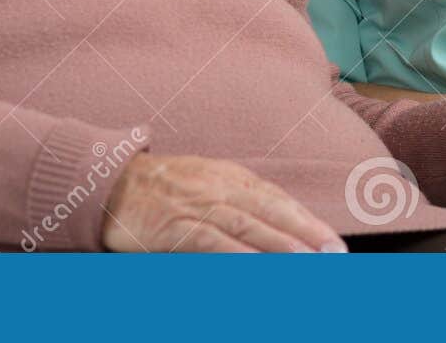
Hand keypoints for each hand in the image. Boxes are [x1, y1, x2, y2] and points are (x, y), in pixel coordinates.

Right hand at [101, 153, 346, 252]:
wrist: (109, 183)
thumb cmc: (160, 189)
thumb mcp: (203, 182)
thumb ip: (236, 200)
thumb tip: (273, 226)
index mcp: (228, 175)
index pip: (277, 199)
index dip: (307, 221)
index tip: (332, 242)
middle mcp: (219, 187)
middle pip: (272, 211)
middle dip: (307, 234)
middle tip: (336, 255)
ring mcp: (198, 206)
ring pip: (249, 226)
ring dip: (283, 246)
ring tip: (310, 264)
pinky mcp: (177, 228)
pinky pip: (214, 243)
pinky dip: (240, 256)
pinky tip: (261, 269)